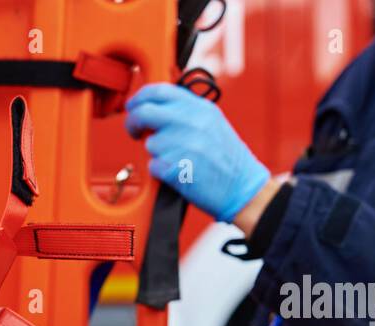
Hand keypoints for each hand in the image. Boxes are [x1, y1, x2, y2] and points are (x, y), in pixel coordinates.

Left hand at [125, 83, 269, 223]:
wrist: (242, 186)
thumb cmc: (227, 158)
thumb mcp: (211, 122)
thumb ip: (185, 111)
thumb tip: (154, 106)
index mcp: (199, 107)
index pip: (159, 90)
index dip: (139, 97)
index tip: (133, 106)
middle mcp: (191, 122)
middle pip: (144, 113)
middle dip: (132, 122)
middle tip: (135, 131)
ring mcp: (183, 144)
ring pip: (149, 143)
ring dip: (156, 153)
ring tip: (178, 158)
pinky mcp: (176, 167)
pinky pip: (153, 166)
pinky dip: (160, 171)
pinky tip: (179, 171)